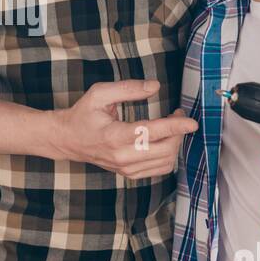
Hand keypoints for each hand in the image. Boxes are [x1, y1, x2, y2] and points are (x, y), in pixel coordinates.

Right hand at [51, 80, 197, 179]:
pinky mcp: (130, 173)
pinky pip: (159, 169)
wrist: (68, 140)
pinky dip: (168, 155)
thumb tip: (155, 86)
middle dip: (178, 132)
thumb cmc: (83, 115)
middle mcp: (122, 156)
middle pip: (164, 149)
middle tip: (177, 114)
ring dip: (174, 143)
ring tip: (170, 127)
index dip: (175, 126)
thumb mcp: (99, 94)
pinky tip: (164, 141)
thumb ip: (128, 88)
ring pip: (165, 161)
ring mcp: (126, 168)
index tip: (191, 121)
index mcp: (114, 136)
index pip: (152, 132)